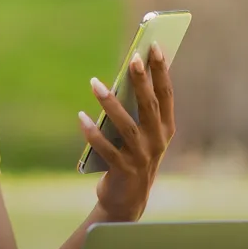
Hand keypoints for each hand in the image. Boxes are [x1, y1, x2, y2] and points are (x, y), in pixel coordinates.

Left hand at [78, 42, 175, 221]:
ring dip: (109, 103)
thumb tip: (123, 79)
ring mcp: (141, 157)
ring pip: (125, 124)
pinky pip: (105, 148)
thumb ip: (136, 111)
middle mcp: (157, 142)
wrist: (127, 201)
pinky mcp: (123, 170)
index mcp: (166, 129)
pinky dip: (92, 133)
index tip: (154, 47)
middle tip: (133, 58)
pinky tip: (81, 117)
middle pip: (149, 106)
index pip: (166, 94)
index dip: (161, 71)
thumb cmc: (132, 158)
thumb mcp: (140, 135)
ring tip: (94, 83)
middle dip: (142, 80)